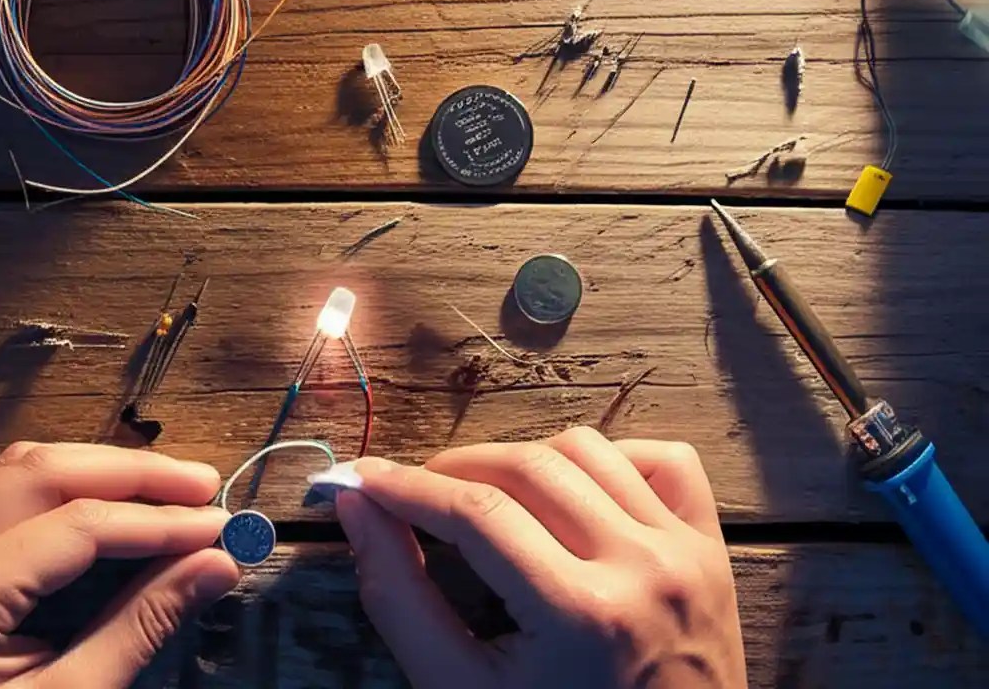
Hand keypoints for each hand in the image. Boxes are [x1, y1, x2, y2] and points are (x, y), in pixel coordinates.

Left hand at [0, 442, 239, 688]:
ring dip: (89, 470)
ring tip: (159, 489)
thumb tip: (216, 565)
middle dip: (131, 474)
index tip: (219, 524)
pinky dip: (46, 488)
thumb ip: (141, 626)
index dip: (159, 521)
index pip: (78, 526)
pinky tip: (95, 503)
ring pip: (10, 471)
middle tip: (202, 485)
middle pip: (42, 472)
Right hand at [337, 427, 745, 688]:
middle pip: (527, 468)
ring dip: (523, 459)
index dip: (406, 487)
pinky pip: (663, 460)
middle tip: (414, 494)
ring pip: (586, 451)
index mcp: (580, 616)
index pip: (474, 513)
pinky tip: (572, 493)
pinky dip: (609, 460)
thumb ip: (400, 598)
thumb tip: (358, 506)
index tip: (363, 479)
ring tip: (487, 498)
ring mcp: (686, 554)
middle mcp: (642, 570)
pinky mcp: (710, 550)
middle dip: (454, 469)